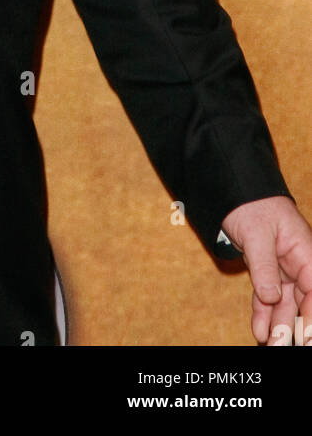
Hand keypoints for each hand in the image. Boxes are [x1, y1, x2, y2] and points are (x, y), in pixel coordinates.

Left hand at [220, 196, 311, 344]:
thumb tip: (272, 296)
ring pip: (285, 303)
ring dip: (279, 326)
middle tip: (282, 347)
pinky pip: (268, 297)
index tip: (308, 338)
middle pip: (303, 302)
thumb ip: (264, 265)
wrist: (234, 191)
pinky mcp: (267, 271)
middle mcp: (299, 263)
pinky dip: (263, 313)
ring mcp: (283, 268)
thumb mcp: (256, 233)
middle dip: (296, 327)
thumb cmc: (251, 204)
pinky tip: (259, 331)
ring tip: (270, 345)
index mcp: (305, 251)